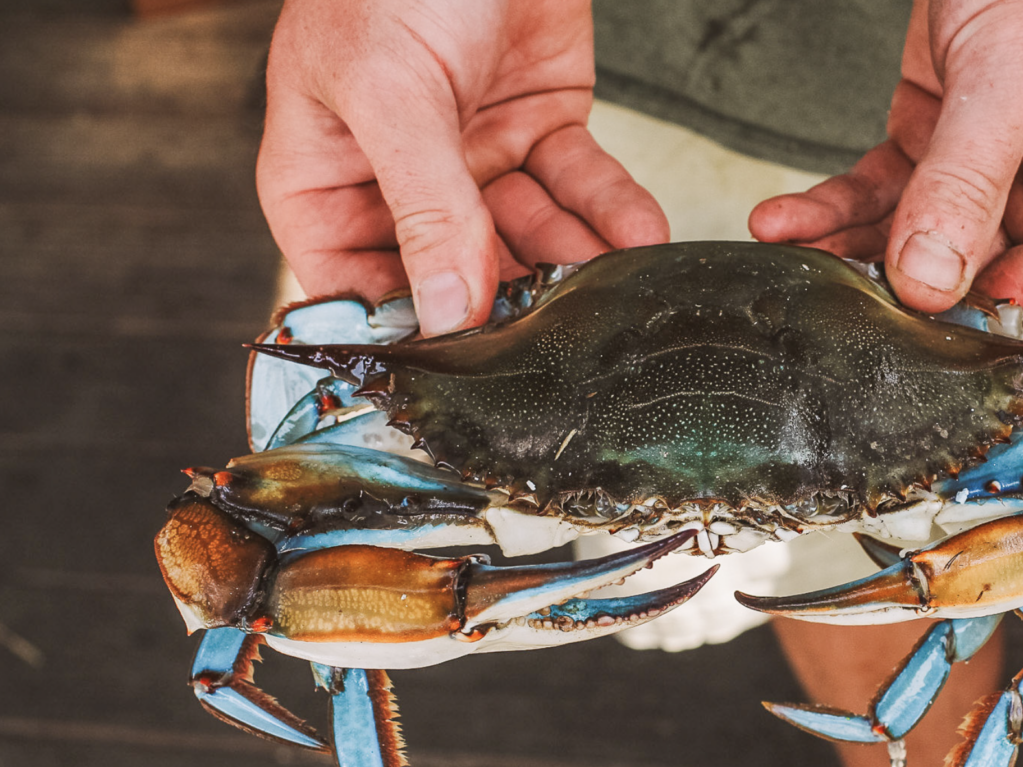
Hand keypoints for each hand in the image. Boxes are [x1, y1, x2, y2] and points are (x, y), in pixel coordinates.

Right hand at [257, 0, 667, 334]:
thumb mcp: (391, 89)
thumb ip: (423, 203)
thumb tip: (447, 312)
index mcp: (327, 177)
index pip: (353, 285)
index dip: (405, 328)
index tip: (460, 367)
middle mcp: (401, 180)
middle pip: (455, 273)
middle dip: (510, 302)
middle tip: (558, 337)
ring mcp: (475, 160)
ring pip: (529, 239)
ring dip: (573, 265)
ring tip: (610, 289)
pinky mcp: (542, 133)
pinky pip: (581, 190)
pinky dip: (614, 215)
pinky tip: (642, 241)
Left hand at [749, 0, 1022, 324]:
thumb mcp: (1016, 81)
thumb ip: (968, 187)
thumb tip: (927, 285)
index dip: (963, 332)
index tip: (892, 340)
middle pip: (962, 286)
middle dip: (885, 295)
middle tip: (818, 304)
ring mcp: (990, 179)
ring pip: (907, 245)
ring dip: (842, 252)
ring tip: (784, 257)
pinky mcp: (937, 145)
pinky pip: (879, 196)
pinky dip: (829, 208)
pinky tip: (780, 222)